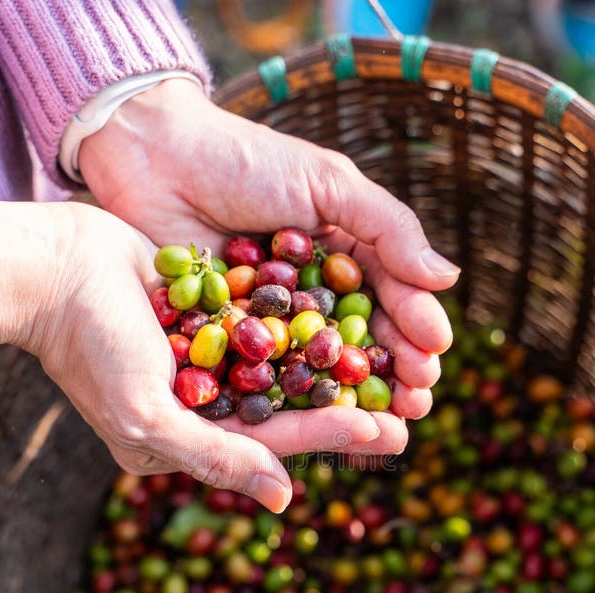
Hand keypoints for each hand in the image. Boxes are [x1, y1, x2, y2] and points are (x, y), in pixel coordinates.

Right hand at [10, 201, 378, 510]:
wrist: (56, 268)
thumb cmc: (91, 349)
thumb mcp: (148, 417)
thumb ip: (216, 457)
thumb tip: (284, 500)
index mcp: (188, 437)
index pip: (270, 443)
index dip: (327, 436)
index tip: (384, 430)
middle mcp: (205, 401)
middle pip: (289, 409)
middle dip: (347, 409)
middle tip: (412, 408)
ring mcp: (211, 356)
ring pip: (286, 367)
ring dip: (338, 369)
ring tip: (396, 369)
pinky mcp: (215, 313)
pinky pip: (270, 323)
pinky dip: (308, 324)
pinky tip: (352, 319)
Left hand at [79, 78, 458, 455]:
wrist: (155, 155)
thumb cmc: (246, 161)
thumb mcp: (326, 183)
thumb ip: (387, 228)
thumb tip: (449, 279)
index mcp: (343, 254)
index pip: (390, 299)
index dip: (414, 331)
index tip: (432, 360)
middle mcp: (311, 293)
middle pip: (360, 343)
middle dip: (392, 375)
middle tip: (415, 406)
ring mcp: (269, 320)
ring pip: (316, 369)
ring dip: (349, 399)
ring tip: (379, 425)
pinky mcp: (226, 339)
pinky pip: (262, 376)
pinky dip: (287, 401)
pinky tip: (312, 424)